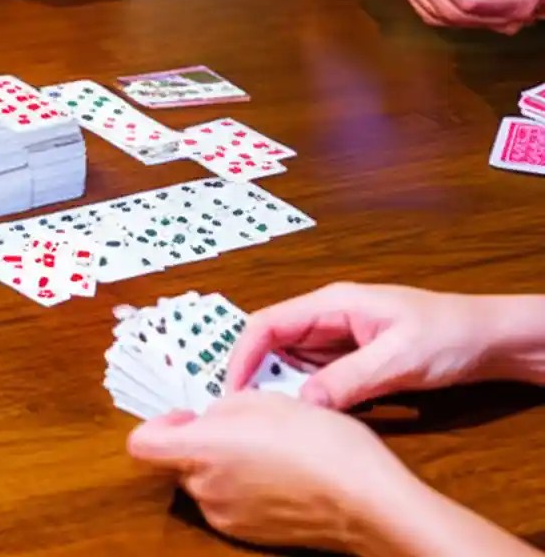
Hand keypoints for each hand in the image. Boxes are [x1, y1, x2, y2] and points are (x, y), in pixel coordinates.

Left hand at [127, 391, 415, 552]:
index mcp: (199, 452)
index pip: (142, 445)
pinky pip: (231, 504)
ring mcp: (226, 517)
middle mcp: (204, 490)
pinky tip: (280, 474)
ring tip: (267, 448)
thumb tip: (209, 419)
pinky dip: (243, 487)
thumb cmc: (318, 443)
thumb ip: (221, 409)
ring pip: (206, 483)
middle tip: (240, 425)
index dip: (159, 425)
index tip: (187, 415)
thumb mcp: (264, 400)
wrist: (365, 499)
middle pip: (177, 463)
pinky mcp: (249, 535)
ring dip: (223, 465)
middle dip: (200, 442)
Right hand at [224, 282, 497, 409]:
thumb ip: (348, 379)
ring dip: (281, 390)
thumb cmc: (451, 334)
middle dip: (256, 377)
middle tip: (250, 414)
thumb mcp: (398, 358)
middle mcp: (327, 320)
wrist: (492, 339)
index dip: (241, 356)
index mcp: (332, 304)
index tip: (233, 392)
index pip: (267, 324)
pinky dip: (308, 399)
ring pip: (291, 366)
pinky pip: (315, 380)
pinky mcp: (351, 362)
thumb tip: (301, 403)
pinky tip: (311, 417)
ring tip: (277, 420)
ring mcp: (338, 341)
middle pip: (272, 346)